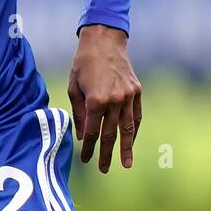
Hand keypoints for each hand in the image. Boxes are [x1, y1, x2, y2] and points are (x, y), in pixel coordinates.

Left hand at [67, 24, 141, 171]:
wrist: (104, 41)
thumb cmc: (82, 64)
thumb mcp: (73, 89)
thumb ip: (78, 114)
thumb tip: (81, 136)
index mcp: (95, 100)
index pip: (91, 132)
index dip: (88, 148)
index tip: (85, 160)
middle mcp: (114, 100)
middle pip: (110, 134)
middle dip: (107, 154)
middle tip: (104, 169)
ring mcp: (128, 96)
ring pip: (127, 128)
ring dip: (126, 148)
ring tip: (126, 164)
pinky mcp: (136, 91)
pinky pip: (136, 115)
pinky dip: (133, 129)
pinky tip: (131, 141)